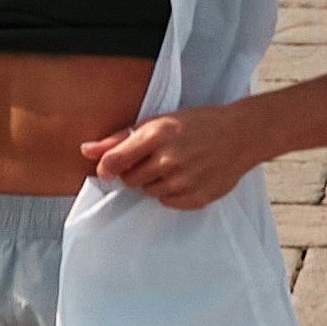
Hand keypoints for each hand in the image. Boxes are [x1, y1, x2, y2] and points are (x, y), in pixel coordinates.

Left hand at [81, 90, 268, 209]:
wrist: (240, 135)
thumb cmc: (197, 124)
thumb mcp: (157, 122)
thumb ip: (119, 139)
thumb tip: (86, 151)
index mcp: (157, 134)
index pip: (115, 161)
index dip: (107, 168)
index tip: (109, 169)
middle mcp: (169, 159)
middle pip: (130, 180)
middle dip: (136, 171)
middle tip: (154, 159)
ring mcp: (185, 180)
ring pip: (148, 193)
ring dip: (154, 182)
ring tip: (174, 166)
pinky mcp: (197, 197)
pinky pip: (168, 203)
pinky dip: (171, 193)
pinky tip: (185, 177)